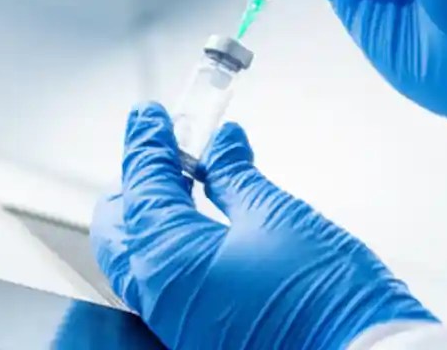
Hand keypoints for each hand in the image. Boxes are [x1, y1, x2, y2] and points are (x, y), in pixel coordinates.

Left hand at [90, 103, 434, 349]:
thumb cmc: (326, 296)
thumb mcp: (276, 216)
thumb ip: (236, 176)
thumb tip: (221, 143)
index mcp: (169, 260)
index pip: (142, 185)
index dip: (146, 143)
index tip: (151, 118)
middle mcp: (159, 299)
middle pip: (121, 227)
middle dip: (140, 182)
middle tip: (168, 149)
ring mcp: (177, 324)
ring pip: (139, 258)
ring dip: (156, 214)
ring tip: (191, 179)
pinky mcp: (200, 337)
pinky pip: (166, 285)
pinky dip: (174, 246)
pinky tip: (206, 225)